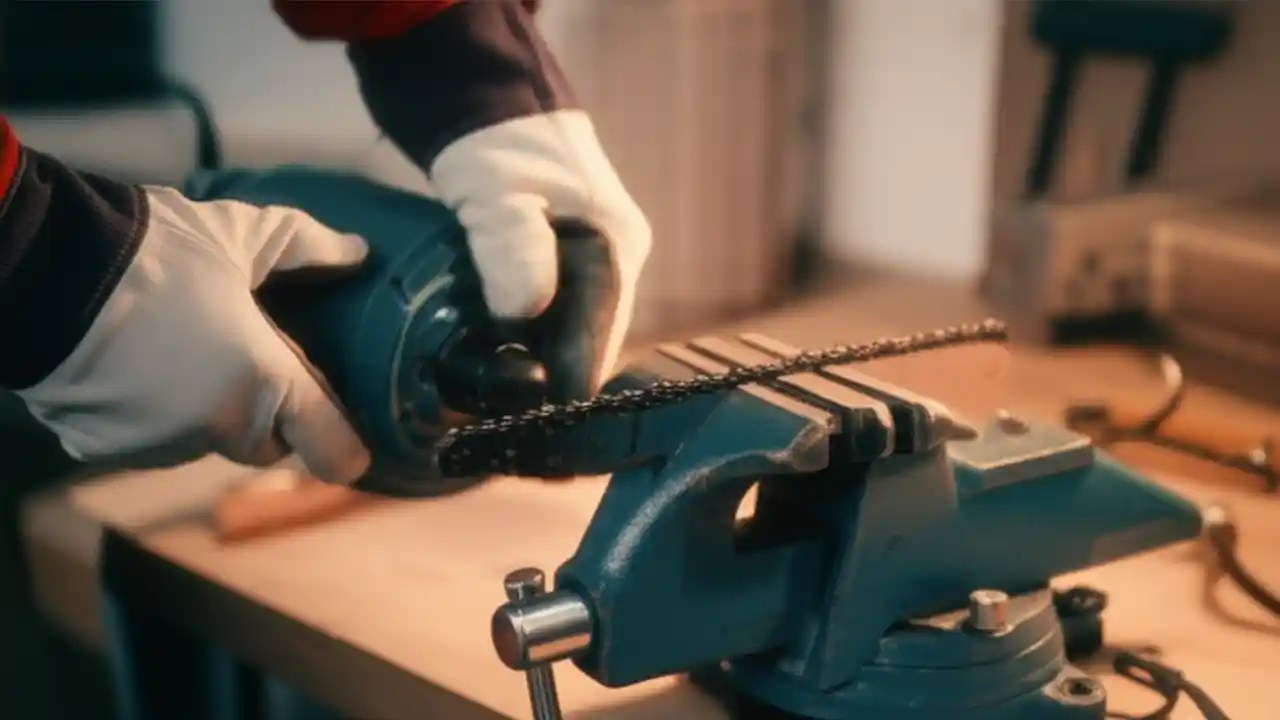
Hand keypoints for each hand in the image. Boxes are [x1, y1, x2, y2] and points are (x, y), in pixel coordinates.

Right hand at [15, 187, 371, 483]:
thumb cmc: (154, 251)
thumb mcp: (241, 234)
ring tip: (189, 351)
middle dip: (270, 415)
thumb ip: (309, 246)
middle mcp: (219, 426)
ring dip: (210, 413)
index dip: (343, 448)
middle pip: (267, 445)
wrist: (43, 269)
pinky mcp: (109, 450)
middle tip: (253, 362)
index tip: (348, 446)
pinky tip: (140, 367)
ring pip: (208, 443)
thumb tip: (358, 252)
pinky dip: (155, 416)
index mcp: (265, 383)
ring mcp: (162, 445)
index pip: (330, 448)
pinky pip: (151, 442)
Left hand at [430, 109, 651, 400]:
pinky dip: (520, 345)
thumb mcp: (498, 190)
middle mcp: (612, 262)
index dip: (564, 392)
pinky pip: (547, 321)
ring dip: (531, 369)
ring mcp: (587, 263)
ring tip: (493, 408)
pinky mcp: (558, 263)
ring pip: (565, 337)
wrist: (485, 96)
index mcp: (615, 249)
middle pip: (584, 347)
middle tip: (503, 427)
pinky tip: (490, 366)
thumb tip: (523, 314)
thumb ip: (510, 247)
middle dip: (546, 387)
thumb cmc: (496, 140)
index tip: (532, 432)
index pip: (599, 343)